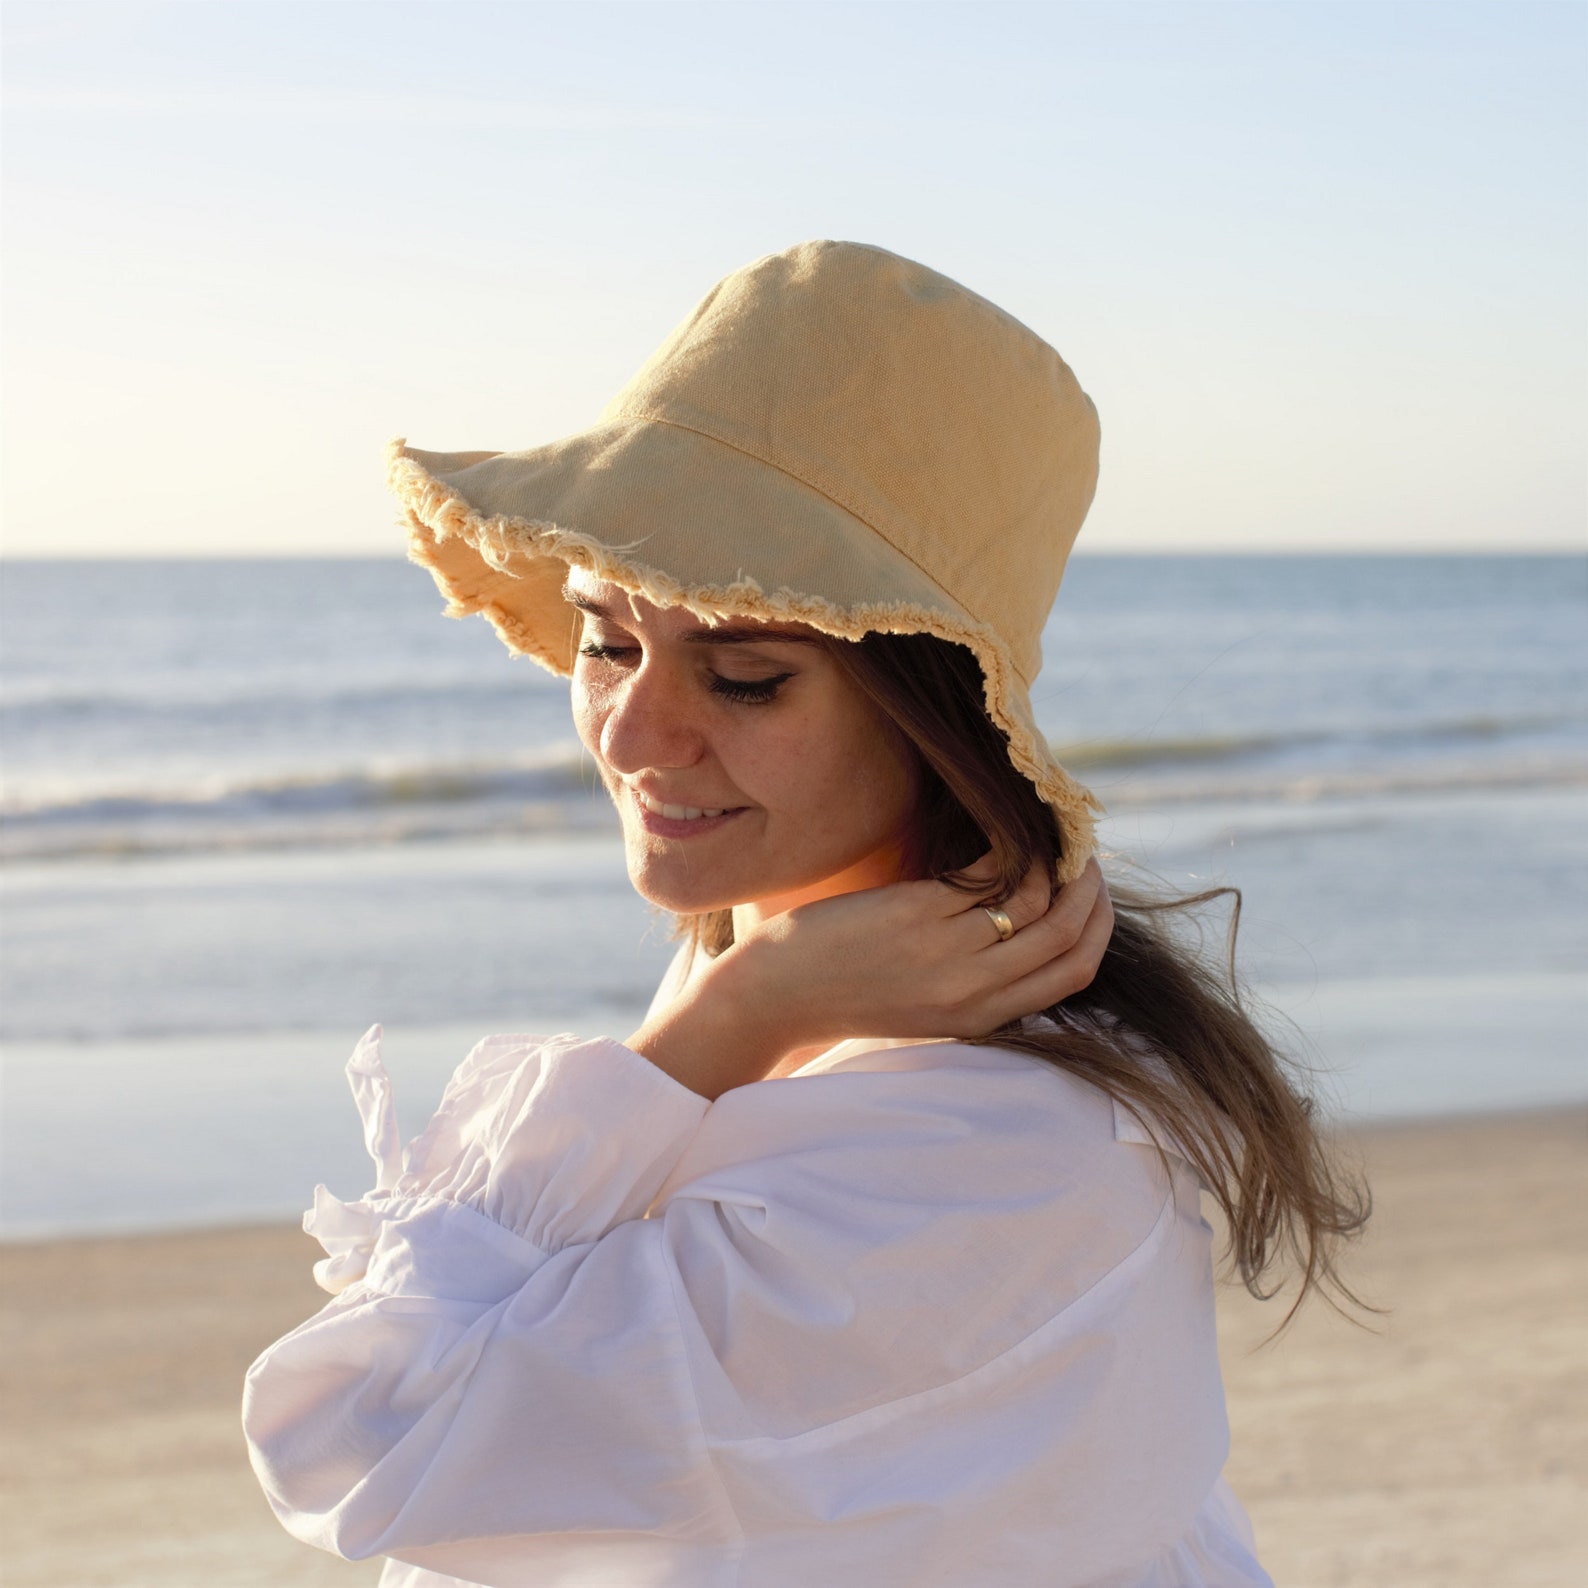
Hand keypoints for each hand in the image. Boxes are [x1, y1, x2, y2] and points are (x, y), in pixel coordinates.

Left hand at [626, 858, 1113, 1099]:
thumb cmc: (841, 991)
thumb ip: (970, 979)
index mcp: (980, 1016)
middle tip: (1083, 853)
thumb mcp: (923, 1005)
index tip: (1093, 892)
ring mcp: (947, 952)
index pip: (1074, 974)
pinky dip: (1010, 845)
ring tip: (1050, 832)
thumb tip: (1009, 929)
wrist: (775, 999)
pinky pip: (990, 873)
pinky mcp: (916, 915)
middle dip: (1090, 889)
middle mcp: (973, 989)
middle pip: (1070, 938)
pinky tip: (1002, 824)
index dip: (1097, 926)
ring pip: (1040, 902)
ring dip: (1058, 860)